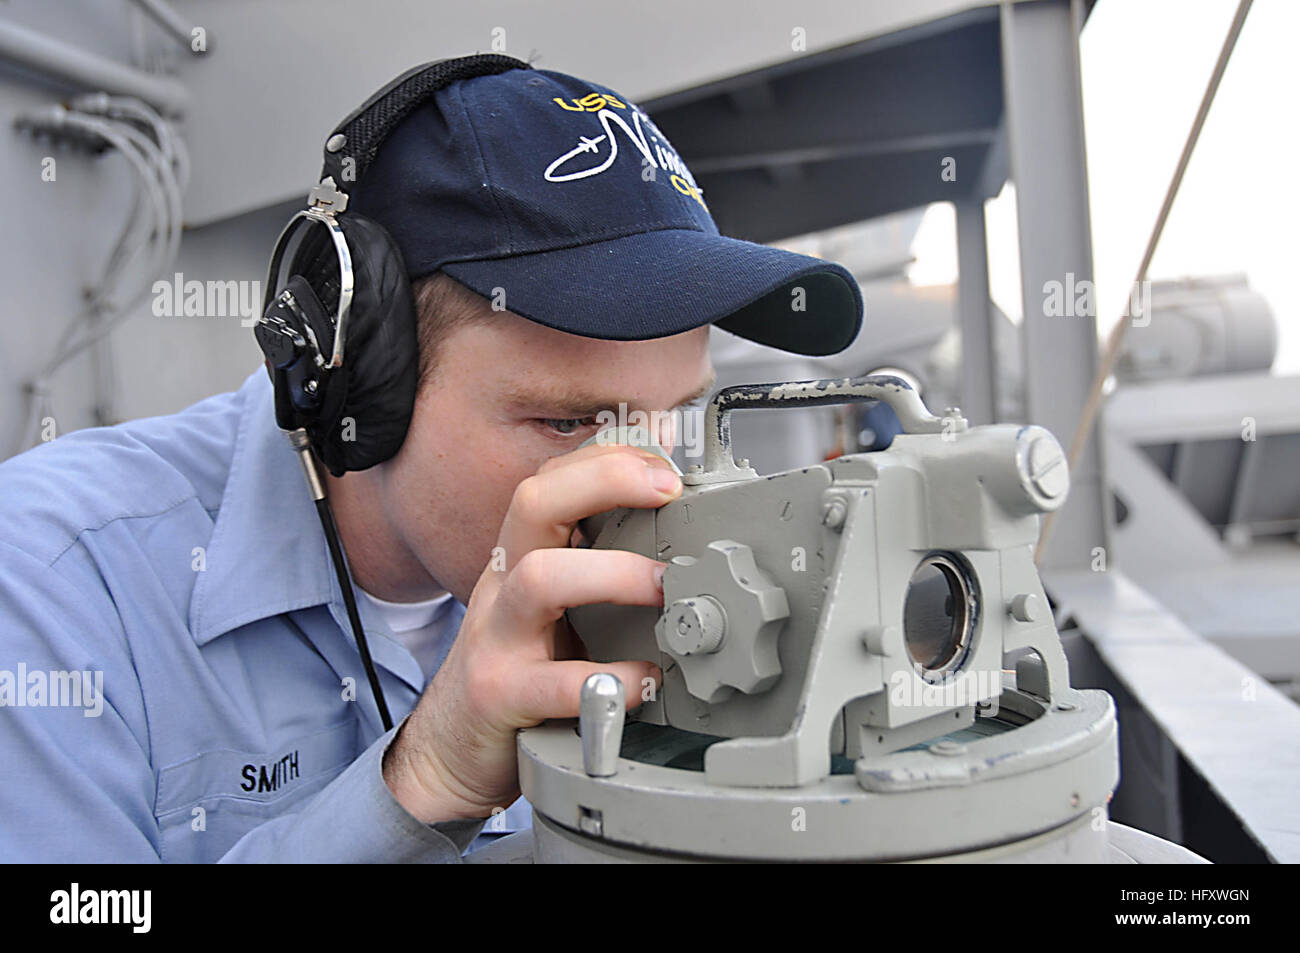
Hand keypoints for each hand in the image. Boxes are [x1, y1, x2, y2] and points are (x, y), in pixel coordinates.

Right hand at [381, 443, 679, 821]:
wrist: (448, 749)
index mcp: (519, 556)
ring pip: (539, 579)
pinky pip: (554, 682)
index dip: (607, 458)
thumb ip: (592, 569)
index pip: (551, 479)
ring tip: (664, 589)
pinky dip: (609, 679)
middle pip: (534, 503)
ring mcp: (497, 637)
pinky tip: (646, 683)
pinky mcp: (501, 694)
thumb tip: (677, 542)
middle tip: (669, 495)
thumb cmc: (515, 670)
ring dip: (612, 574)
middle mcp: (503, 584)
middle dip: (606, 482)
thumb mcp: (547, 608)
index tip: (665, 466)